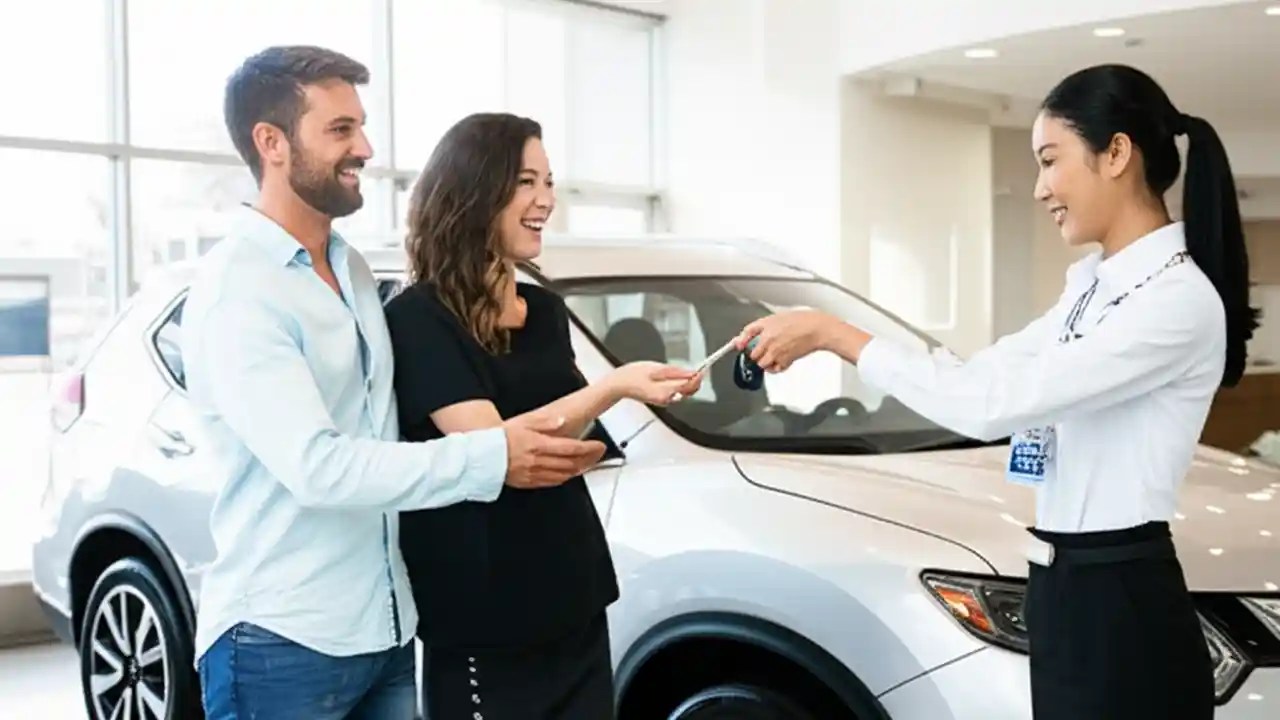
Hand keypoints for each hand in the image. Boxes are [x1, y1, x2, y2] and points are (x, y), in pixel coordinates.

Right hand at [502, 415, 606, 488]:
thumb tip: (562, 421)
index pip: (571, 448)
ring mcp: (533, 473)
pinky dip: (563, 478)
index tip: (598, 446)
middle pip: (571, 463)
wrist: (480, 457)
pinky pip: (551, 482)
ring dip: (578, 470)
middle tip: (597, 455)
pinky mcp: (528, 482)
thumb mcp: (522, 422)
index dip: (588, 448)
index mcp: (538, 444)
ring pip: (563, 475)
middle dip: (587, 459)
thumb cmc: (499, 438)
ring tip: (586, 464)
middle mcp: (538, 461)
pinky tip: (567, 474)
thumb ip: (544, 422)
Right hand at [608, 361, 700, 405]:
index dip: (698, 377)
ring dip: (686, 382)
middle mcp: (667, 399)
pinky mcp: (662, 399)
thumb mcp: (656, 368)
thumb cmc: (632, 375)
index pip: (690, 386)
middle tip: (696, 369)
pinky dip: (678, 385)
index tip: (703, 369)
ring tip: (680, 371)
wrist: (619, 385)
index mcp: (665, 392)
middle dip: (694, 380)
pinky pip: (676, 392)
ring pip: (683, 392)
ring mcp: (664, 401)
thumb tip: (692, 373)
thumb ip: (676, 372)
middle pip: (689, 391)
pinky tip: (671, 377)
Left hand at [734, 310, 859, 372]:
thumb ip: (763, 327)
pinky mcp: (785, 361)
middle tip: (762, 350)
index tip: (738, 345)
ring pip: (761, 364)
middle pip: (752, 353)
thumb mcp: (779, 317)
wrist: (817, 328)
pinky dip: (775, 368)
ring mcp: (776, 352)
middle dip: (755, 353)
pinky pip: (774, 369)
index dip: (741, 341)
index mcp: (766, 326)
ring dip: (765, 362)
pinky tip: (780, 360)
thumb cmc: (802, 321)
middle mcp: (768, 339)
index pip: (746, 333)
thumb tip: (750, 335)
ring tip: (773, 355)